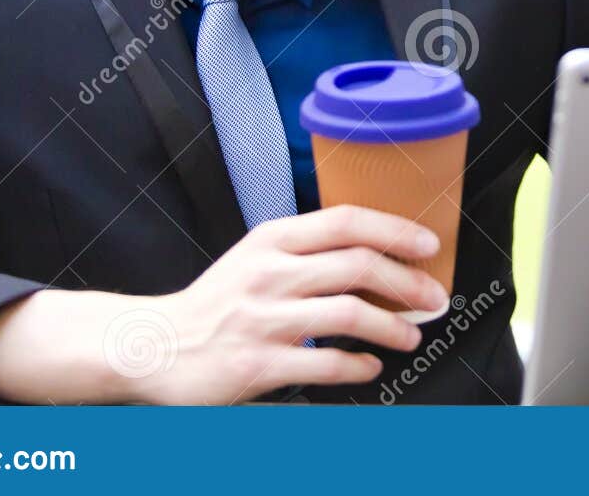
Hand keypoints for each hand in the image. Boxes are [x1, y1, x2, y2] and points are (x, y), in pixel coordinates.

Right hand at [0, 205, 448, 404]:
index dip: (395, 230)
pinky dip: (359, 367)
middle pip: (358, 265)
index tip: (429, 245)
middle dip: (408, 282)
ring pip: (350, 313)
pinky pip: (326, 362)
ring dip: (393, 327)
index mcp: (272, 239)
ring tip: (409, 337)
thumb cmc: (219, 302)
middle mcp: (269, 272)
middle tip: (433, 298)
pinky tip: (370, 368)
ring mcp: (263, 319)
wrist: (155, 348)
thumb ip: (308, 250)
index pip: (347, 221)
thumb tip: (379, 252)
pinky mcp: (257, 364)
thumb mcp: (257, 258)